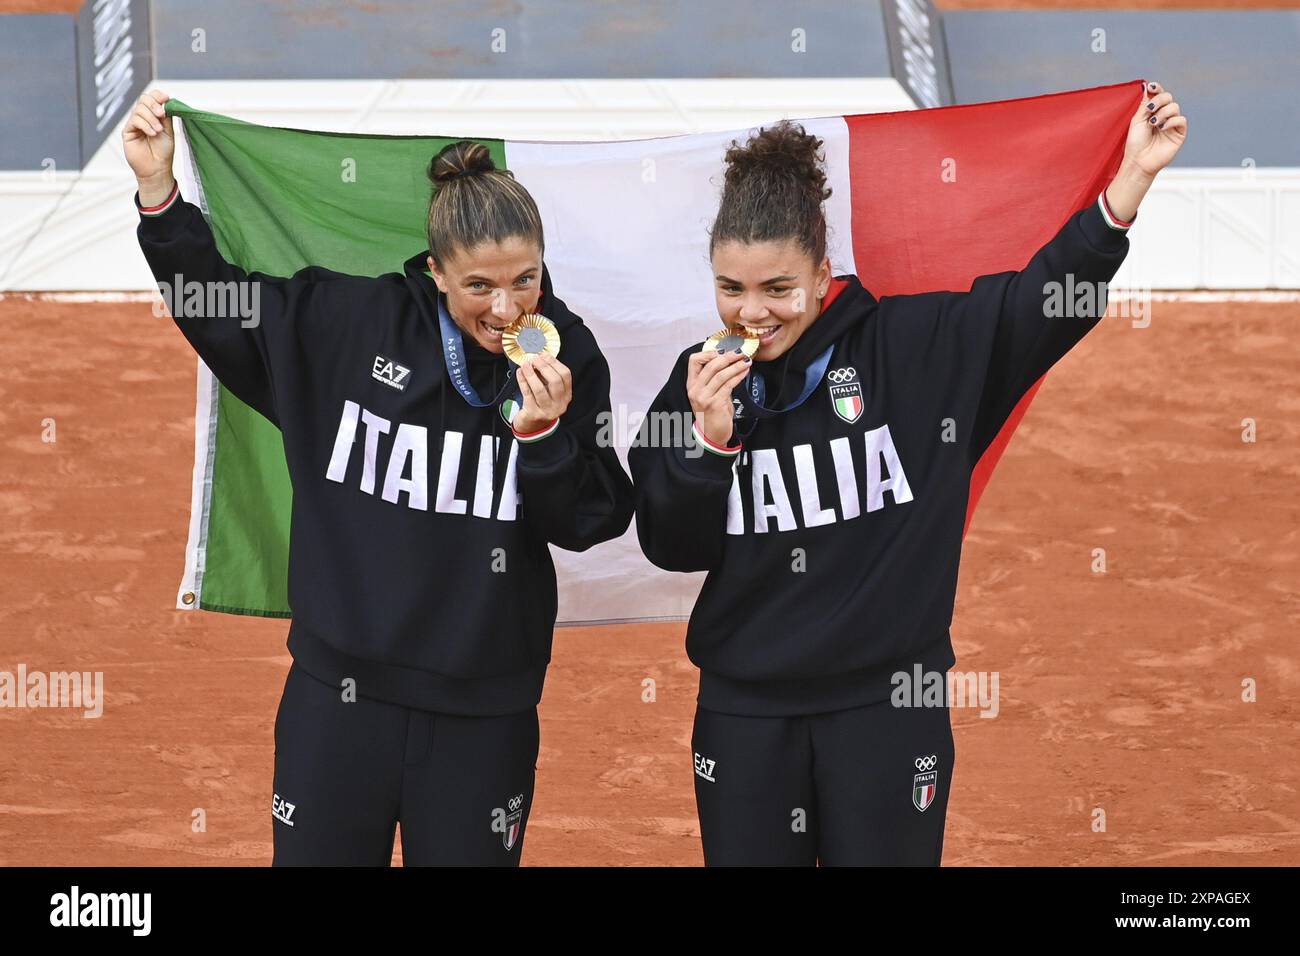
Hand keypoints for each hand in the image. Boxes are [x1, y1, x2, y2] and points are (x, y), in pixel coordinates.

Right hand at [123, 89, 175, 203]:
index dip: (158, 95)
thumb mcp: (169, 131)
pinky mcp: (128, 131)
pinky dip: (145, 125)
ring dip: (151, 118)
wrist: (157, 168)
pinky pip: (135, 120)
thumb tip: (167, 101)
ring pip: (139, 109)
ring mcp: (134, 123)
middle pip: (144, 99)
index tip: (167, 99)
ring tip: (158, 131)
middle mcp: (143, 117)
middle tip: (162, 114)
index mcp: (154, 115)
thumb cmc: (163, 152)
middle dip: (154, 105)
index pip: (153, 98)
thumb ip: (167, 116)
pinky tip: (152, 133)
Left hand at [512, 352, 571, 432]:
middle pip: (555, 381)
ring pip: (540, 389)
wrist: (533, 425)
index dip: (555, 363)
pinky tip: (520, 373)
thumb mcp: (549, 391)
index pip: (565, 375)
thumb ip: (547, 376)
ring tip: (525, 364)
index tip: (544, 355)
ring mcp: (547, 410)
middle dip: (544, 367)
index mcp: (566, 395)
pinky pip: (527, 394)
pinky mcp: (534, 414)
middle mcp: (559, 404)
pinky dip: (523, 381)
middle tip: (534, 359)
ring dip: (531, 374)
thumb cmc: (541, 403)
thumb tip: (540, 357)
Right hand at [686, 348, 749, 447]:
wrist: (712, 435)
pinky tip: (745, 372)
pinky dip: (738, 376)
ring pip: (721, 374)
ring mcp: (704, 397)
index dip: (708, 353)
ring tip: (746, 361)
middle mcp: (695, 390)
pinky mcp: (715, 404)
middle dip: (727, 357)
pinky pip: (729, 385)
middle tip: (739, 353)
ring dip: (736, 365)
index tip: (722, 351)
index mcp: (691, 385)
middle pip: (710, 365)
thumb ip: (714, 379)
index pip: (694, 361)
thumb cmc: (712, 414)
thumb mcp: (708, 394)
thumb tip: (729, 362)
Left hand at [1123, 80, 1186, 177]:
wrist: (1138, 161)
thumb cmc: (1135, 143)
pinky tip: (1161, 128)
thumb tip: (1145, 86)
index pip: (1159, 94)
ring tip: (1153, 123)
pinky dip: (1171, 121)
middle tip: (1149, 109)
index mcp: (1153, 112)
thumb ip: (1143, 104)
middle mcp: (1164, 116)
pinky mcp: (1179, 133)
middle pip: (1168, 97)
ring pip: (1175, 107)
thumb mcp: (1137, 120)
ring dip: (1163, 113)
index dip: (1157, 88)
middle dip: (1159, 100)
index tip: (1151, 87)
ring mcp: (1172, 124)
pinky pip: (1181, 120)